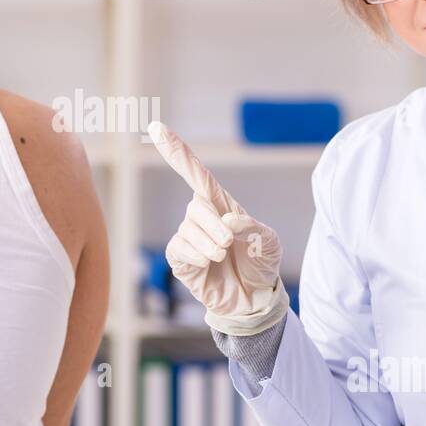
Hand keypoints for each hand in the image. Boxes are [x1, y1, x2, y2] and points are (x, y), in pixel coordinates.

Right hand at [148, 121, 287, 335]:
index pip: (195, 172)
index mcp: (220, 203)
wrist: (253, 297)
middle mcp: (200, 215)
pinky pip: (180, 249)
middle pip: (197, 207)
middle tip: (230, 245)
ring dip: (211, 247)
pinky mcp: (179, 257)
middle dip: (217, 229)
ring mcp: (188, 236)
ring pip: (190, 231)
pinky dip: (197, 257)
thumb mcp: (270, 242)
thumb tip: (226, 221)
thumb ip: (253, 227)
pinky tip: (207, 265)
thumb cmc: (260, 263)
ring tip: (223, 258)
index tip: (156, 128)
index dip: (176, 150)